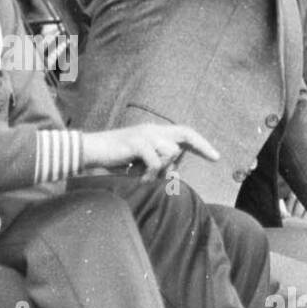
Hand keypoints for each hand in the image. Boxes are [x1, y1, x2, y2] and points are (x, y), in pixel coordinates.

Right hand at [83, 124, 219, 180]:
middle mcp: (152, 130)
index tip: (215, 157)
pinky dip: (149, 174)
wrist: (91, 151)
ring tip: (144, 177)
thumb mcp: (140, 163)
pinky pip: (155, 161)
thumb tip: (175, 174)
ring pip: (171, 152)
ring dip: (161, 169)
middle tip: (215, 157)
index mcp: (154, 132)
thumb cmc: (115, 158)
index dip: (200, 143)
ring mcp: (145, 134)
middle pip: (184, 134)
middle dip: (202, 146)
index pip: (183, 133)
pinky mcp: (137, 143)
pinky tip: (138, 178)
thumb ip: (158, 165)